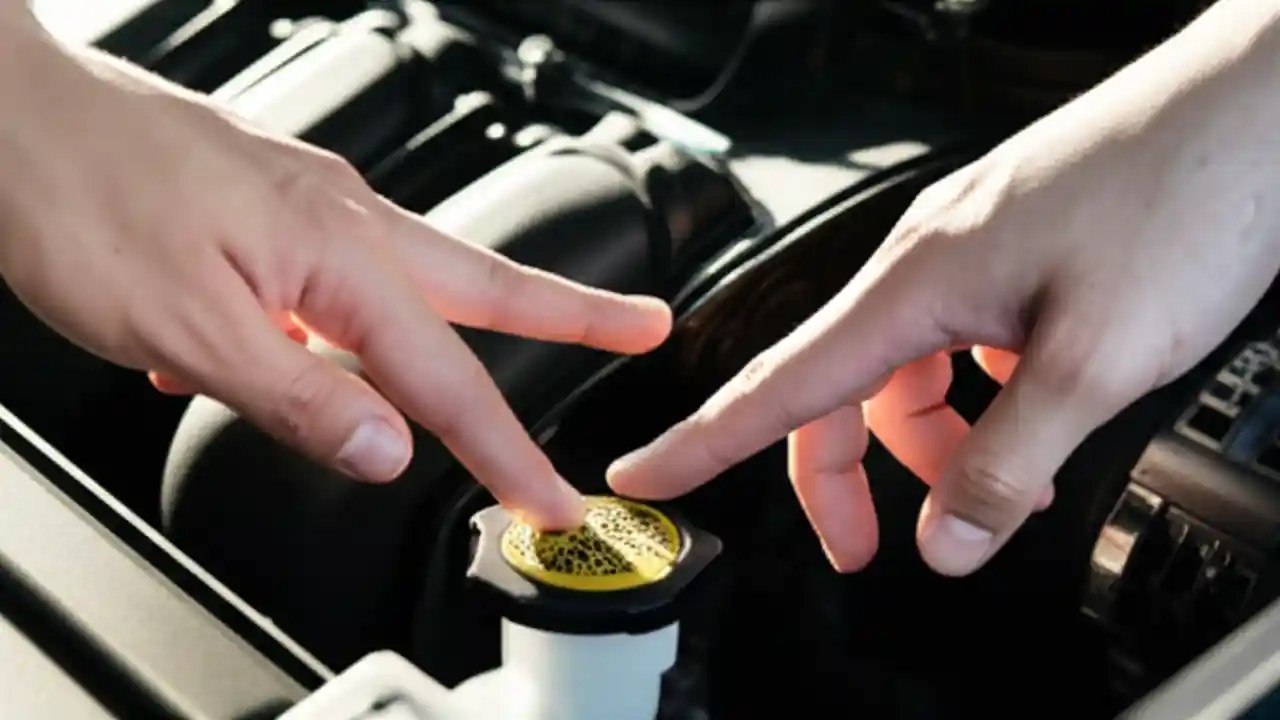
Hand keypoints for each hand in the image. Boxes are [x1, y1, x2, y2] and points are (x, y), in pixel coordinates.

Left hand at [0, 14, 670, 529]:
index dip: (505, 453)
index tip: (549, 499)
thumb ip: (302, 398)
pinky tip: (317, 348)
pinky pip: (339, 271)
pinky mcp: (271, 203)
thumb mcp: (189, 331)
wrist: (6, 111)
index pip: (447, 382)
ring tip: (538, 330)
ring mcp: (308, 202)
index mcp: (337, 255)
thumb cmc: (79, 198)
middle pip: (485, 286)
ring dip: (478, 316)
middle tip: (648, 323)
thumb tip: (388, 452)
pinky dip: (354, 317)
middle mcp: (341, 217)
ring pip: (417, 276)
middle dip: (577, 313)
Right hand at [608, 0, 1279, 574]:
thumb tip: (949, 539)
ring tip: (996, 488)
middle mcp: (924, 263)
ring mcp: (966, 252)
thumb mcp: (1097, 360)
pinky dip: (978, 398)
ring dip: (930, 442)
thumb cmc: (1187, 193)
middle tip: (867, 548)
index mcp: (914, 286)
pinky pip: (957, 343)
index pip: (777, 384)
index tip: (642, 473)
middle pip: (837, 391)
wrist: (1260, 102)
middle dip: (844, 478)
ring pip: (903, 372)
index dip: (701, 442)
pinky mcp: (1009, 251)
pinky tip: (1030, 406)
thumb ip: (1010, 459)